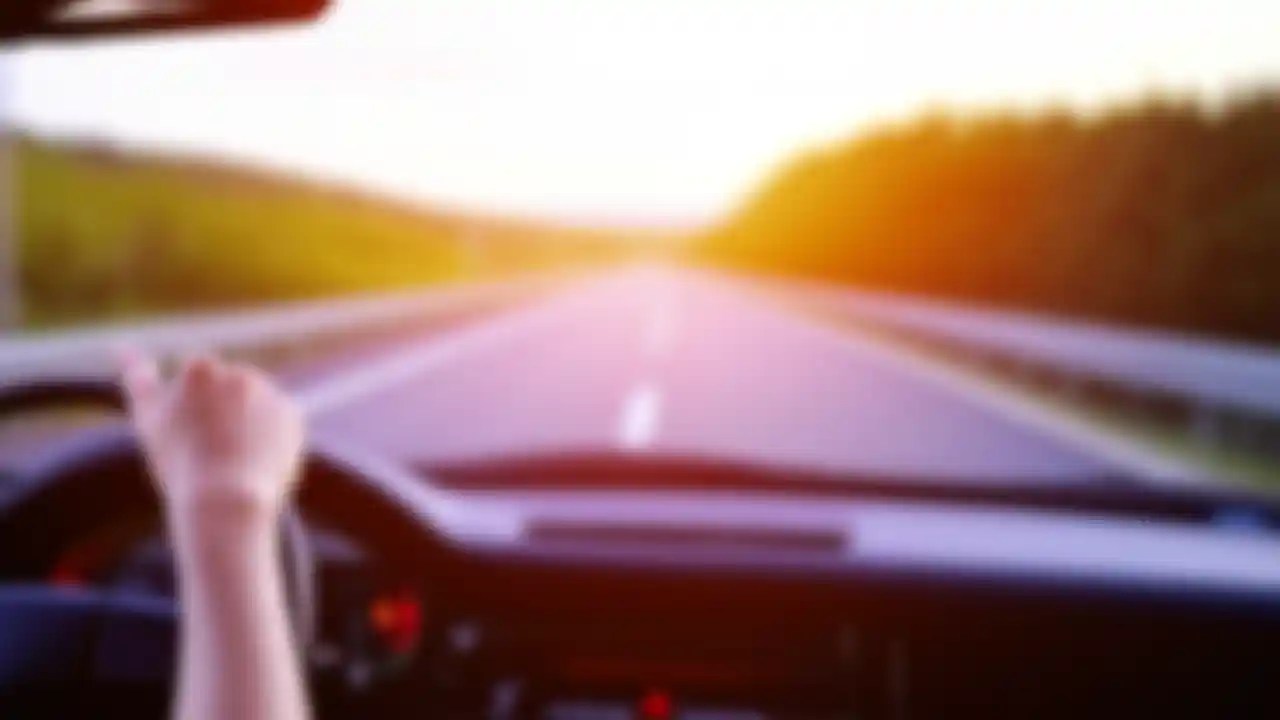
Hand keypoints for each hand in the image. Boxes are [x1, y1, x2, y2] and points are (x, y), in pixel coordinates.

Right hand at [118, 350, 304, 526]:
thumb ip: (137, 378)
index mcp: (199, 368)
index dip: (189, 411)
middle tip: (210, 452)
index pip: (191, 382)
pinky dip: (269, 442)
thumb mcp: (149, 418)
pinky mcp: (293, 415)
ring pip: (254, 409)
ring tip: (233, 460)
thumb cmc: (179, 462)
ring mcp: (269, 392)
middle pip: (226, 392)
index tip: (189, 432)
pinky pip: (279, 426)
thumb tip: (119, 345)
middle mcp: (237, 372)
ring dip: (247, 426)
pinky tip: (256, 463)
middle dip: (221, 414)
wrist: (226, 499)